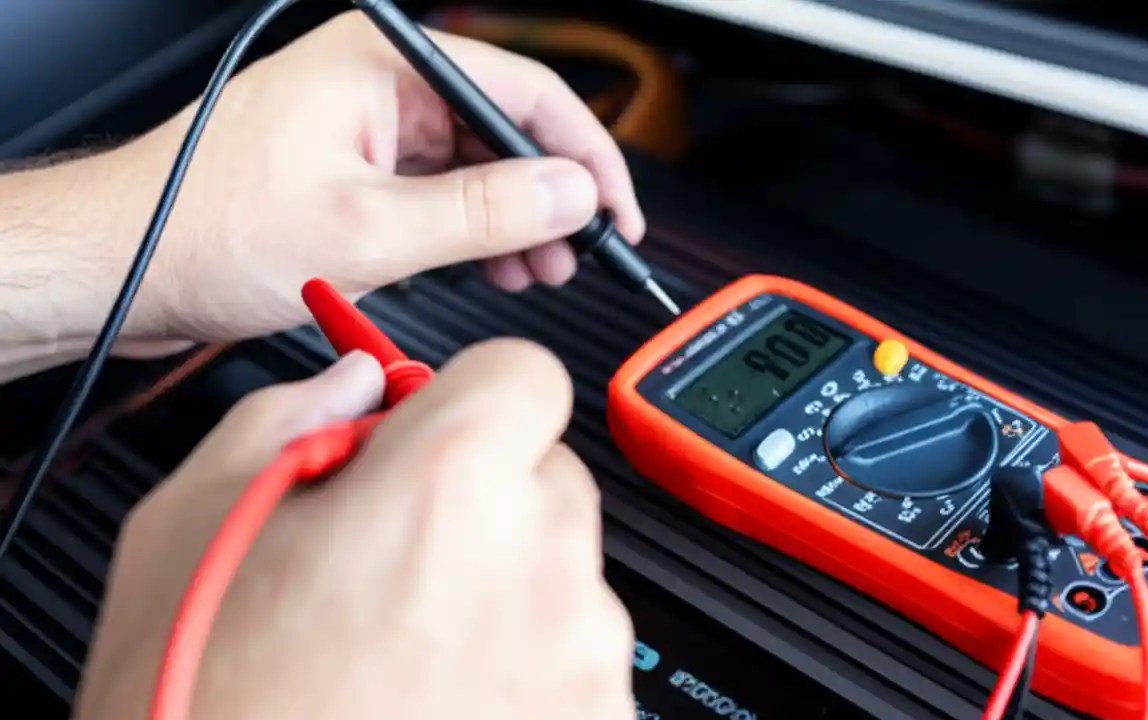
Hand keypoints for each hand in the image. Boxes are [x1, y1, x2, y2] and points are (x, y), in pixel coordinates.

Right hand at [74, 340, 633, 718]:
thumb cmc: (198, 705)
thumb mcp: (191, 525)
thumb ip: (290, 420)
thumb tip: (354, 384)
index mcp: (448, 481)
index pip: (523, 372)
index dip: (467, 401)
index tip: (429, 438)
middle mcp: (541, 560)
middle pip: (545, 478)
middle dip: (481, 500)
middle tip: (393, 561)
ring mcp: (581, 655)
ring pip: (561, 574)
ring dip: (503, 592)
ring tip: (403, 655)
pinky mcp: (598, 719)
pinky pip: (573, 660)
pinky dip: (524, 671)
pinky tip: (438, 701)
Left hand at [89, 10, 644, 342]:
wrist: (123, 265)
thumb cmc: (207, 228)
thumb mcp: (369, 231)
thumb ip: (483, 211)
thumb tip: (570, 194)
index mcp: (383, 63)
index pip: (526, 94)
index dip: (586, 157)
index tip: (615, 214)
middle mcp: (379, 82)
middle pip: (505, 129)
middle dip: (550, 197)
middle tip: (580, 253)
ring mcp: (366, 125)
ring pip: (475, 164)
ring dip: (515, 220)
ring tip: (538, 270)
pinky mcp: (354, 166)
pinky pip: (438, 189)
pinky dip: (472, 231)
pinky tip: (492, 265)